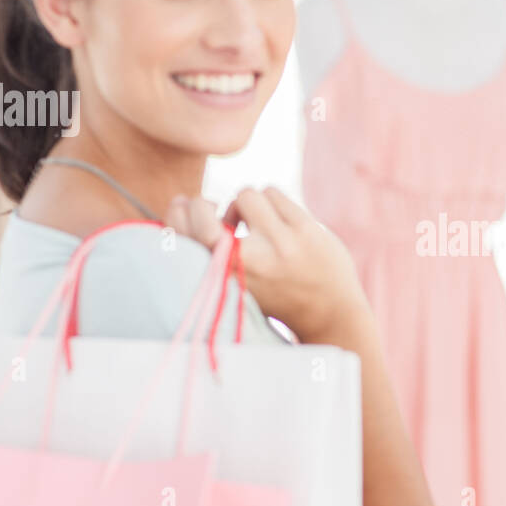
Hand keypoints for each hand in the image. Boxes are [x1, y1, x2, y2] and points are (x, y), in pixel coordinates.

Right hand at [164, 188, 368, 342]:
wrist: (330, 313)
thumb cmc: (275, 294)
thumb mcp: (236, 283)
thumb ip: (211, 252)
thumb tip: (180, 200)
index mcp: (224, 280)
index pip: (182, 236)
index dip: (175, 214)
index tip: (182, 205)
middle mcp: (247, 263)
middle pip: (202, 212)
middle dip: (202, 205)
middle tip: (214, 209)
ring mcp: (278, 243)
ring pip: (246, 194)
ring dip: (249, 205)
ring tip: (258, 225)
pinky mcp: (304, 229)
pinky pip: (272, 192)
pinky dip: (272, 202)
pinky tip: (280, 223)